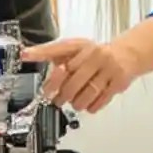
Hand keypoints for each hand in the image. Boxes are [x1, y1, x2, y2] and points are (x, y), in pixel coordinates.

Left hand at [21, 38, 140, 113]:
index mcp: (80, 46)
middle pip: (73, 80)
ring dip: (77, 103)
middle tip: (57, 100)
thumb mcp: (73, 49)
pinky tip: (88, 105)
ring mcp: (108, 68)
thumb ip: (50, 53)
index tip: (40, 81)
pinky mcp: (118, 82)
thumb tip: (25, 54)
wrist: (127, 54)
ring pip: (87, 93)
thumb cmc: (95, 53)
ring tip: (73, 103)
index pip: (60, 54)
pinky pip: (101, 100)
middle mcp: (94, 55)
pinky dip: (92, 106)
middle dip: (62, 94)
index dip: (48, 69)